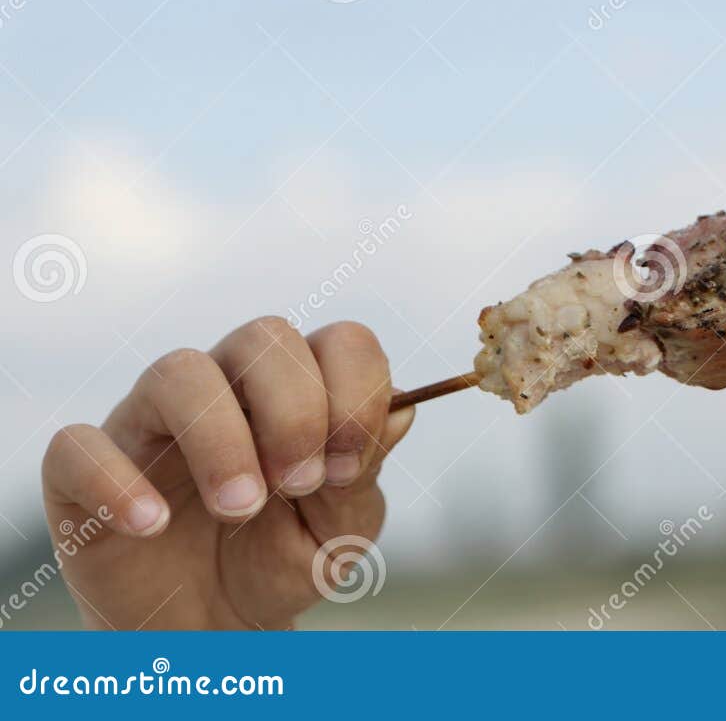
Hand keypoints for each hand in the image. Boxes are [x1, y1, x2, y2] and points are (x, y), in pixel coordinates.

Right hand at [40, 317, 412, 628]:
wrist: (213, 631)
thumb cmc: (282, 561)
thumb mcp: (342, 531)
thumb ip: (369, 471)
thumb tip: (404, 409)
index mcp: (300, 389)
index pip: (341, 341)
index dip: (358, 394)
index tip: (351, 470)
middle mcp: (226, 387)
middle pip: (265, 336)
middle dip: (296, 411)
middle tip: (300, 485)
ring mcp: (152, 422)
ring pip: (178, 371)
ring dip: (222, 440)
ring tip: (242, 509)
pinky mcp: (84, 472)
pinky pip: (80, 446)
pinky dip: (120, 482)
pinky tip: (156, 524)